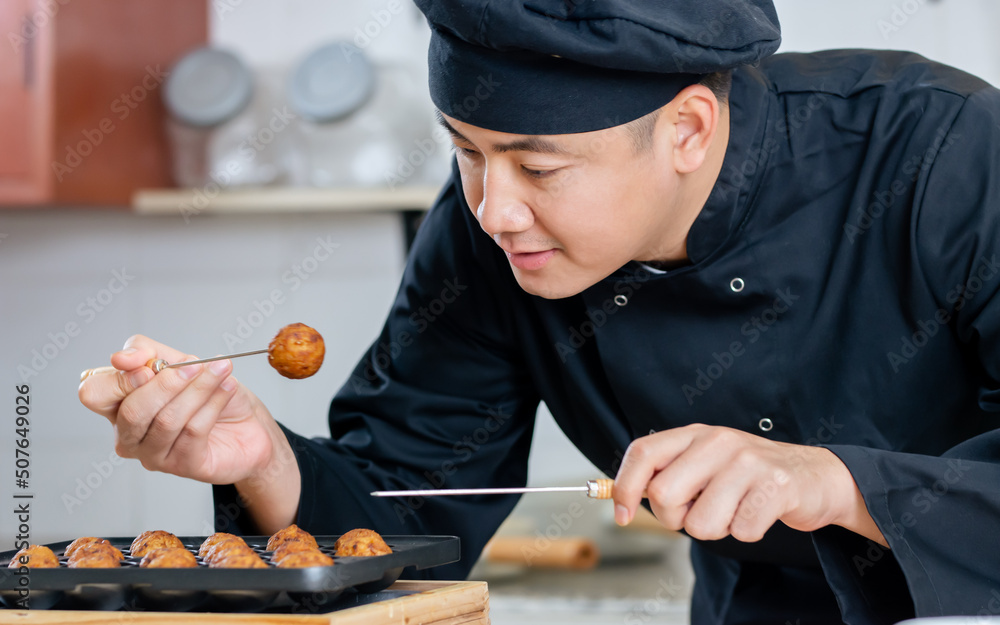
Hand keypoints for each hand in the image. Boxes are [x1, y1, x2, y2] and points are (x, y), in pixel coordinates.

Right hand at [78, 335, 299, 530]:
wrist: (251, 425)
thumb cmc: (212, 396)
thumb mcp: (181, 362)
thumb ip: (150, 354)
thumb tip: (124, 357)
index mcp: (119, 405)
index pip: (94, 393)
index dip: (119, 378)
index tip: (149, 363)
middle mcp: (129, 434)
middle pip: (132, 411)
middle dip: (168, 383)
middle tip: (196, 365)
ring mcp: (154, 455)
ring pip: (166, 421)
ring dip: (198, 390)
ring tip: (220, 371)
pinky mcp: (183, 466)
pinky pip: (193, 431)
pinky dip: (213, 403)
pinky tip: (227, 388)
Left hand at [612, 424, 885, 545]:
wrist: (814, 475)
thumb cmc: (749, 476)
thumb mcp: (705, 463)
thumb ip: (668, 475)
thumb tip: (622, 500)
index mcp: (695, 434)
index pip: (643, 452)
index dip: (624, 487)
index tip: (622, 515)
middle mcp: (718, 441)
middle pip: (664, 495)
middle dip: (677, 518)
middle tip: (702, 510)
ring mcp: (747, 462)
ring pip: (700, 522)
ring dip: (716, 528)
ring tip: (735, 509)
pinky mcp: (775, 486)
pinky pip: (740, 530)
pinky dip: (747, 532)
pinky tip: (758, 513)